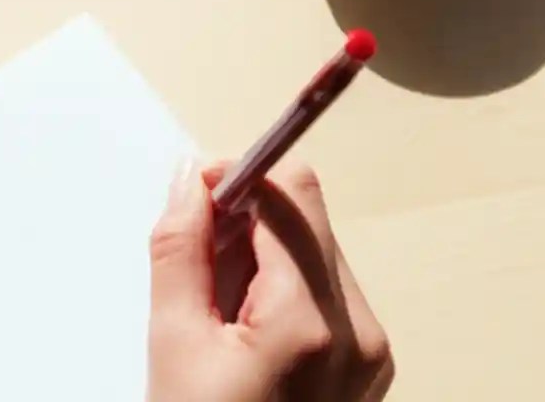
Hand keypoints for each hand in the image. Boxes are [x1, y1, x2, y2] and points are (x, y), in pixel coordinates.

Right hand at [148, 160, 392, 401]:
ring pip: (315, 252)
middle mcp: (359, 332)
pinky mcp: (370, 366)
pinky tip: (245, 330)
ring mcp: (372, 352)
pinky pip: (327, 292)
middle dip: (246, 222)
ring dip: (261, 256)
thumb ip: (179, 247)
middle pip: (306, 220)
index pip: (292, 196)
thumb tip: (189, 178)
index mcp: (310, 323)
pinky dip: (282, 289)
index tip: (198, 195)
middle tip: (196, 264)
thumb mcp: (172, 341)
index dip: (240, 179)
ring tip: (218, 311)